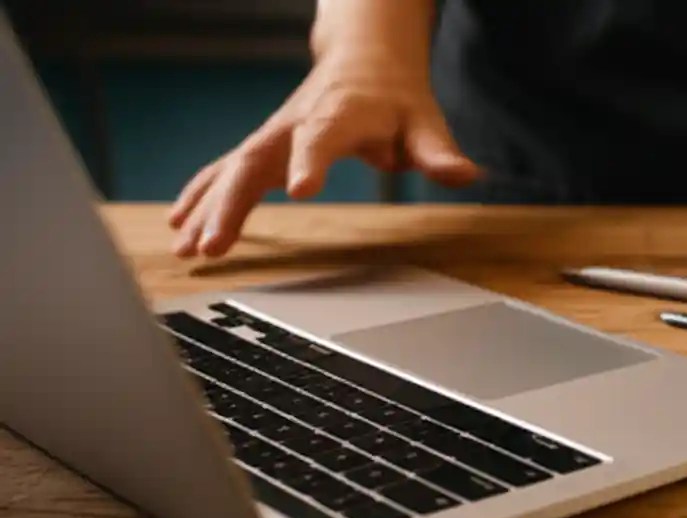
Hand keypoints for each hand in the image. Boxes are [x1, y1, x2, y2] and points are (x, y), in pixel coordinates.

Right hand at [167, 51, 479, 257]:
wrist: (365, 59)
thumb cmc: (395, 97)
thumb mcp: (424, 121)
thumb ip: (438, 151)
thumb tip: (466, 175)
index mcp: (339, 115)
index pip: (321, 138)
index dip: (310, 162)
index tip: (299, 190)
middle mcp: (296, 125)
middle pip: (255, 160)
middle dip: (231, 202)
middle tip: (214, 244)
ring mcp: (274, 136)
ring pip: (231, 169)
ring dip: (206, 208)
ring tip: (187, 248)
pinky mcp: (264, 148)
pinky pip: (225, 173)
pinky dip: (201, 198)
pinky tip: (180, 228)